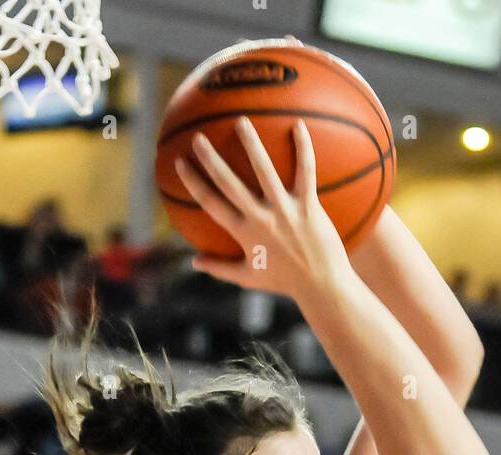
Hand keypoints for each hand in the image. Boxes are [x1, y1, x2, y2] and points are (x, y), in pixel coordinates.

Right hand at [175, 117, 351, 300]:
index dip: (192, 182)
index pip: (210, 203)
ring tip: (241, 121)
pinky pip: (306, 172)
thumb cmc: (284, 282)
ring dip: (251, 144)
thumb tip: (193, 262)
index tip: (178, 162)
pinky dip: (303, 149)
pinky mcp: (309, 206)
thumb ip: (219, 268)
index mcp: (244, 233)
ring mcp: (285, 211)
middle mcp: (261, 219)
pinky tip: (299, 125)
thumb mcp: (248, 278)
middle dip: (211, 159)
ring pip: (265, 171)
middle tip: (198, 137)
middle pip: (229, 183)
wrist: (321, 287)